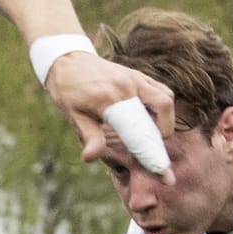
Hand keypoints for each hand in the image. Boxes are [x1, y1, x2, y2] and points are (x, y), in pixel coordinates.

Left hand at [46, 50, 176, 176]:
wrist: (67, 61)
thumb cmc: (68, 92)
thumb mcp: (74, 116)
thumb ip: (89, 137)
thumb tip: (90, 158)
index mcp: (108, 98)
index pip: (138, 128)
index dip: (151, 152)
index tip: (162, 172)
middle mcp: (126, 84)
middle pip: (162, 110)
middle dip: (163, 137)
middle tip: (156, 155)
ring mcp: (135, 76)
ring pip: (166, 98)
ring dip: (166, 120)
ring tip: (153, 137)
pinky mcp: (139, 74)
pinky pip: (161, 90)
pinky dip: (163, 106)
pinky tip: (153, 120)